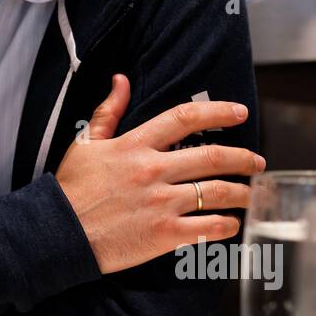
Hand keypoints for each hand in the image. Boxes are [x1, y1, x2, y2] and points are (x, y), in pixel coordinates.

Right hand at [54, 74, 264, 274]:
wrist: (57, 233)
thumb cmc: (71, 189)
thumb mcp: (86, 144)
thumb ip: (109, 112)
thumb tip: (121, 80)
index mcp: (135, 145)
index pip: (184, 118)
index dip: (217, 111)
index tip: (240, 112)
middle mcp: (153, 171)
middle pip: (212, 157)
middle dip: (243, 158)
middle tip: (258, 162)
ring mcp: (161, 204)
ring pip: (217, 193)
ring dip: (242, 193)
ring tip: (251, 195)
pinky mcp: (164, 235)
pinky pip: (208, 228)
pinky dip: (227, 226)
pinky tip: (232, 225)